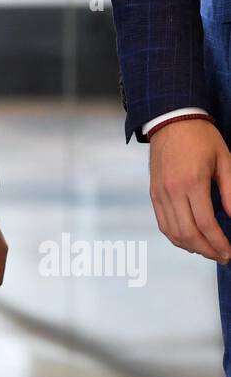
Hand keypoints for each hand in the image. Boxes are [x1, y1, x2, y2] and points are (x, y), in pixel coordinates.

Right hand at [149, 118, 230, 262]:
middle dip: (207, 251)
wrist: (171, 120)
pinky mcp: (154, 193)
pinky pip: (163, 223)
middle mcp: (172, 191)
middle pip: (188, 234)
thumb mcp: (224, 161)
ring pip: (173, 233)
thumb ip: (230, 192)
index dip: (219, 243)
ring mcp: (160, 193)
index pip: (206, 224)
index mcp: (192, 182)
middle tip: (222, 256)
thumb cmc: (201, 137)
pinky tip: (190, 239)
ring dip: (191, 247)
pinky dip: (176, 237)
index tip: (229, 252)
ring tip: (208, 250)